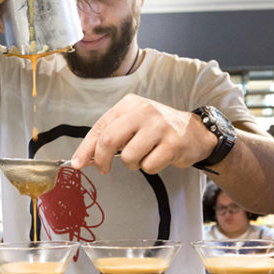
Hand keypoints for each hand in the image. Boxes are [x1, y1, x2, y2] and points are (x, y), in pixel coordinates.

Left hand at [70, 94, 216, 173]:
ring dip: (133, 164)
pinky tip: (159, 157)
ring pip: (129, 157)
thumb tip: (85, 158)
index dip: (86, 148)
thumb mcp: (134, 124)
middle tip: (104, 169)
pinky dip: (150, 167)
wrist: (195, 132)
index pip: (100, 127)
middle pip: (109, 140)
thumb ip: (111, 138)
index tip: (77, 163)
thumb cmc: (159, 130)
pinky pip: (149, 166)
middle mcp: (144, 111)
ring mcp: (159, 127)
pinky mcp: (173, 144)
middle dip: (101, 160)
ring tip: (144, 156)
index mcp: (130, 104)